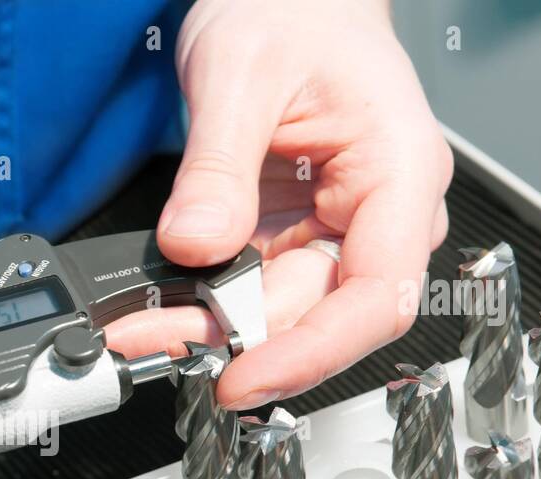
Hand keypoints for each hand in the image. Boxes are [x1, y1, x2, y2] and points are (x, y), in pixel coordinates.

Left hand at [106, 0, 451, 408]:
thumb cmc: (295, 8)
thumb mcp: (240, 73)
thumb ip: (217, 168)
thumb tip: (196, 245)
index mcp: (398, 172)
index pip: (373, 298)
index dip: (309, 354)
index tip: (243, 379)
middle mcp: (378, 213)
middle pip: (315, 315)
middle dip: (232, 341)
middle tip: (151, 343)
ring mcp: (335, 229)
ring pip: (278, 312)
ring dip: (209, 328)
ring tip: (142, 326)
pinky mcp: (293, 236)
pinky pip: (253, 288)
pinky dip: (206, 303)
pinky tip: (162, 304)